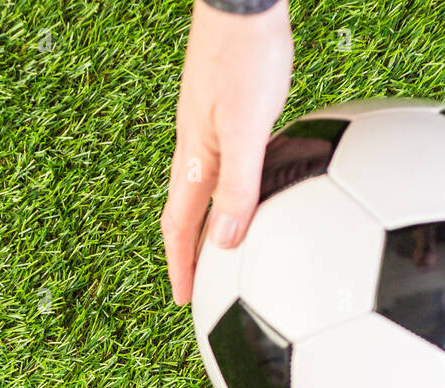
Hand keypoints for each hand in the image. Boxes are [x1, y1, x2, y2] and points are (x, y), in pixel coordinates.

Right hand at [161, 0, 292, 304]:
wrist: (243, 1)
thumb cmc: (246, 55)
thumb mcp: (246, 126)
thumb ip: (241, 184)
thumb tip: (229, 241)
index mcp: (194, 157)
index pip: (180, 225)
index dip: (182, 266)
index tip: (185, 301)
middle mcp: (198, 147)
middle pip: (190, 212)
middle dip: (194, 253)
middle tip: (206, 287)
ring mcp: (213, 129)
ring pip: (210, 191)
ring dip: (215, 223)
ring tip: (231, 251)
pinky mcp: (232, 111)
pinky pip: (232, 167)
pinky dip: (239, 192)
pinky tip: (264, 192)